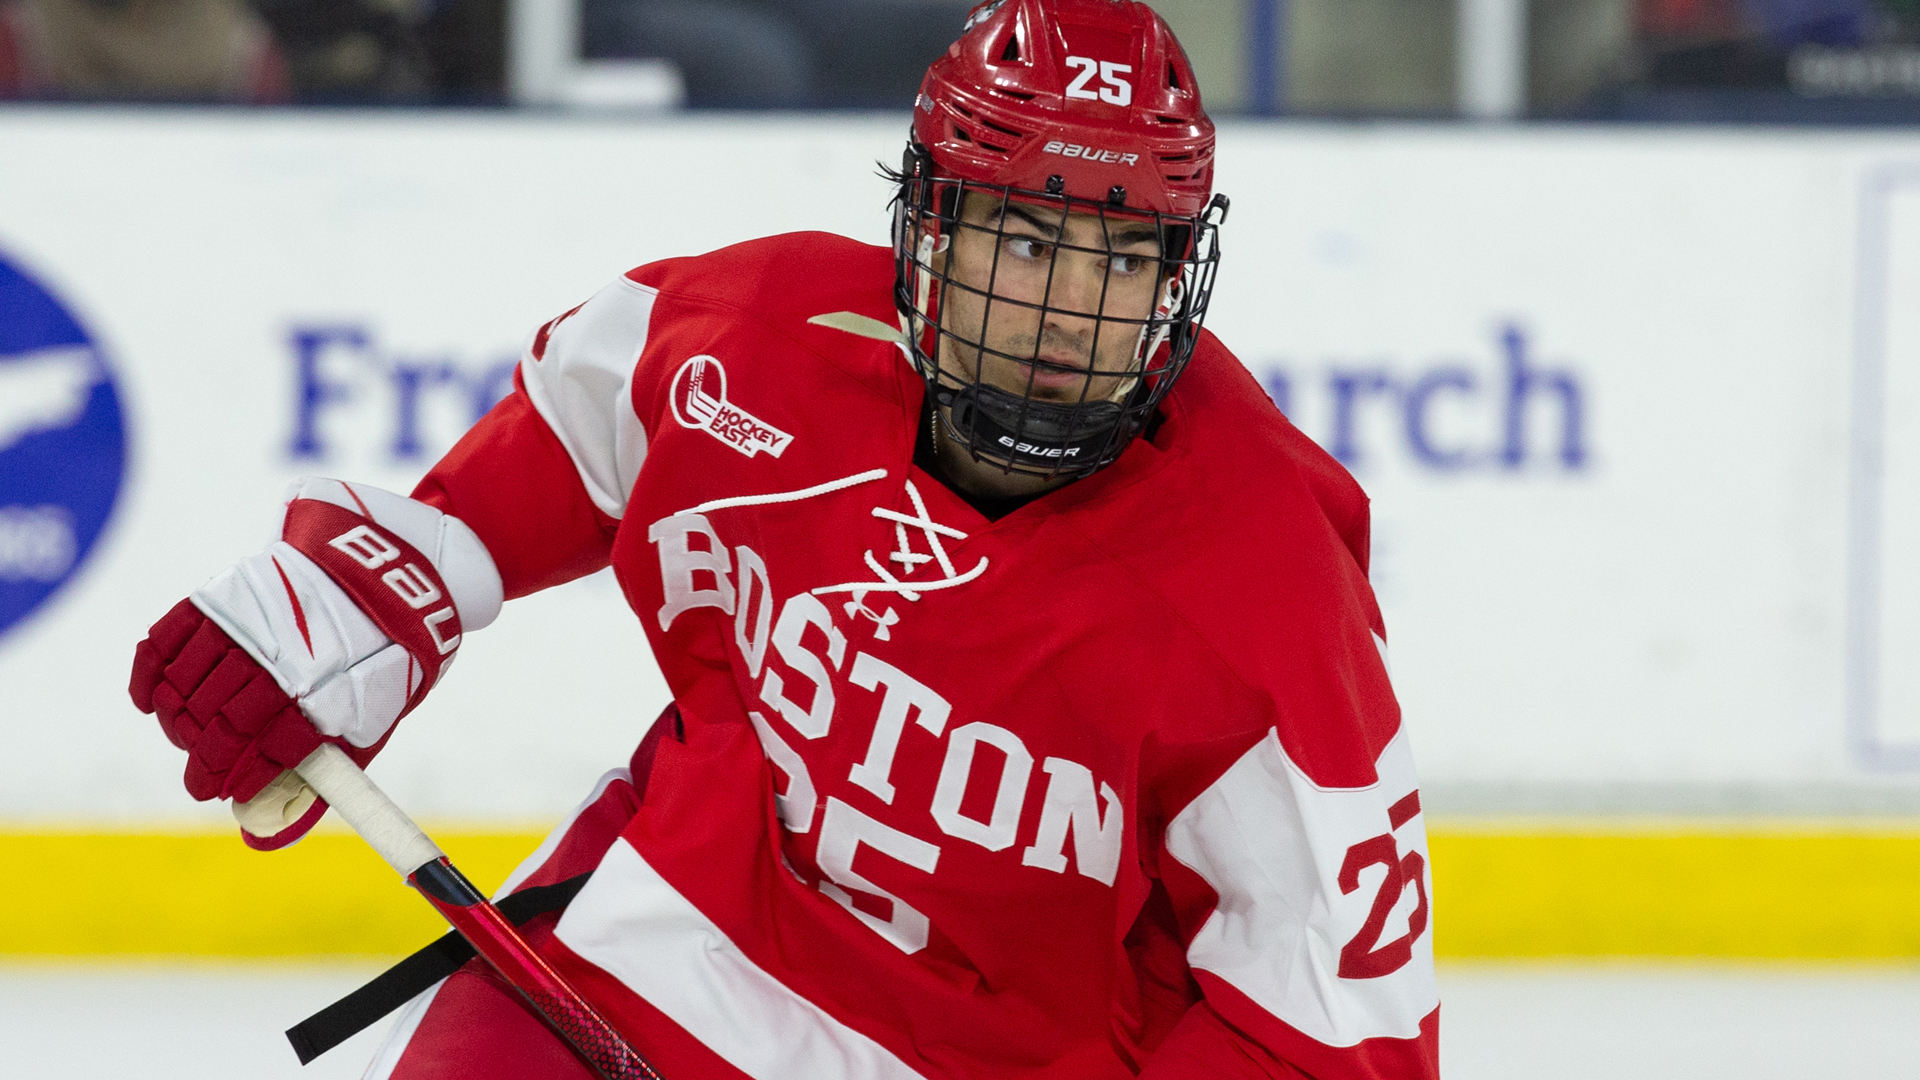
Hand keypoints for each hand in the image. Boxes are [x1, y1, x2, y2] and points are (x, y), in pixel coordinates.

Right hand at [129, 478, 501, 846]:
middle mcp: (284, 659)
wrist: (392, 571)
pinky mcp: (224, 594)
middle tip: (199, 783)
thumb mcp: (370, 723)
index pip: (264, 750)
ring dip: (178, 724)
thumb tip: (263, 841)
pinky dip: (149, 676)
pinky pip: (165, 641)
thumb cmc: (381, 660)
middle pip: (219, 725)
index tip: (225, 794)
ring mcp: (249, 624)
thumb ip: (322, 780)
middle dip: (204, 763)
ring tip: (189, 739)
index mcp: (327, 693)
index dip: (238, 777)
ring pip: (187, 688)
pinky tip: (150, 700)